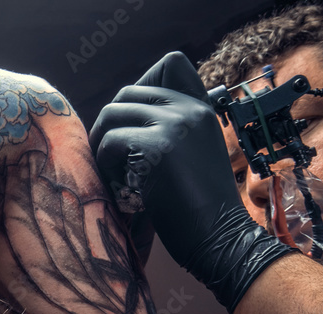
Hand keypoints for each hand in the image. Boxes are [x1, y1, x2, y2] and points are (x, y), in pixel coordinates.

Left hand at [89, 51, 293, 311]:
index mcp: (201, 108)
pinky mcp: (158, 147)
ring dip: (102, 143)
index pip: (167, 66)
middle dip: (109, 124)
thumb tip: (123, 120)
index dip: (135, 96)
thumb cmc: (200, 209)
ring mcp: (175, 124)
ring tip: (111, 173)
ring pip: (112, 114)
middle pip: (127, 93)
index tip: (129, 129)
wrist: (220, 237)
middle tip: (108, 157)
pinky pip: (110, 142)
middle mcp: (190, 109)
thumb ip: (170, 133)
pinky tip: (120, 188)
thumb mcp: (192, 155)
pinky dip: (105, 165)